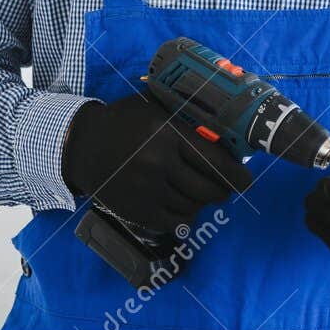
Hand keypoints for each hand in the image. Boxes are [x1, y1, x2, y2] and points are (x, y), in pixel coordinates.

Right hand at [62, 93, 251, 230]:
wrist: (82, 146)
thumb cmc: (124, 122)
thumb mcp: (154, 108)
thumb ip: (185, 117)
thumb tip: (226, 128)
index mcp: (168, 134)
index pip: (215, 161)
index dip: (237, 175)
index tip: (247, 181)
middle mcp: (159, 164)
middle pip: (209, 189)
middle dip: (223, 190)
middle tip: (226, 187)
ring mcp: (148, 191)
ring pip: (194, 207)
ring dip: (202, 202)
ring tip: (200, 192)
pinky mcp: (138, 212)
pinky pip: (175, 221)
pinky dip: (184, 215)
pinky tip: (181, 203)